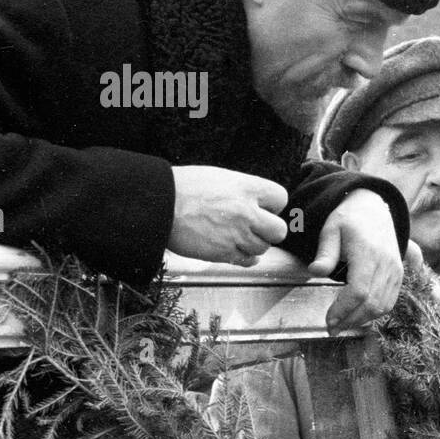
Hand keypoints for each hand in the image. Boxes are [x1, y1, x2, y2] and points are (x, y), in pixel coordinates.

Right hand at [169, 166, 287, 265]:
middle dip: (270, 230)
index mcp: (246, 187)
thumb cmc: (183, 188)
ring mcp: (236, 234)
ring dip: (254, 244)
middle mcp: (246, 211)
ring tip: (237, 236)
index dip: (272, 205)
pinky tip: (234, 248)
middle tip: (256, 227)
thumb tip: (258, 202)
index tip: (263, 208)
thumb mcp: (220, 178)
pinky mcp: (224, 252)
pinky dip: (244, 257)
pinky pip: (248, 260)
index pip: (280, 198)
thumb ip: (243, 190)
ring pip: (263, 247)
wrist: (158, 205)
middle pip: (279, 230)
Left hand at [307, 189, 403, 332]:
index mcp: (368, 253)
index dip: (344, 309)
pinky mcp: (399, 275)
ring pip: (382, 306)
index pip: (359, 291)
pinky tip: (358, 316)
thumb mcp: (331, 230)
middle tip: (332, 328)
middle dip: (350, 319)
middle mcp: (386, 264)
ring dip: (362, 319)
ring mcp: (395, 271)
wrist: (375, 210)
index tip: (328, 319)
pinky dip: (374, 313)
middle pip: (371, 303)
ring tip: (342, 324)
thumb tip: (314, 271)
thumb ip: (325, 252)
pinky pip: (389, 302)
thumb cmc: (349, 220)